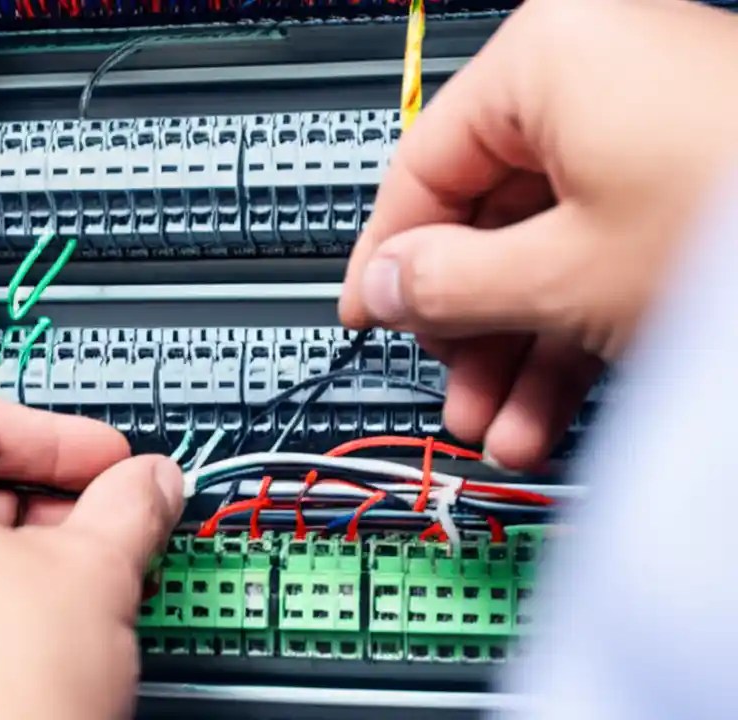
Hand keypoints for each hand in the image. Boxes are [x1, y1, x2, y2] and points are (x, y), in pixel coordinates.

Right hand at [340, 0, 737, 468]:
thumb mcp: (560, 271)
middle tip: (453, 393)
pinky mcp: (695, 178)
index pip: (419, 165)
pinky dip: (580, 328)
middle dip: (469, 328)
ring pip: (548, 247)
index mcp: (548, 55)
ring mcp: (652, 128)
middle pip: (486, 217)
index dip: (386, 260)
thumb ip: (447, 283)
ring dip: (521, 348)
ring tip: (506, 429)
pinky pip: (607, 251)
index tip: (367, 320)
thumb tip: (384, 286)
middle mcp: (596, 76)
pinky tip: (559, 407)